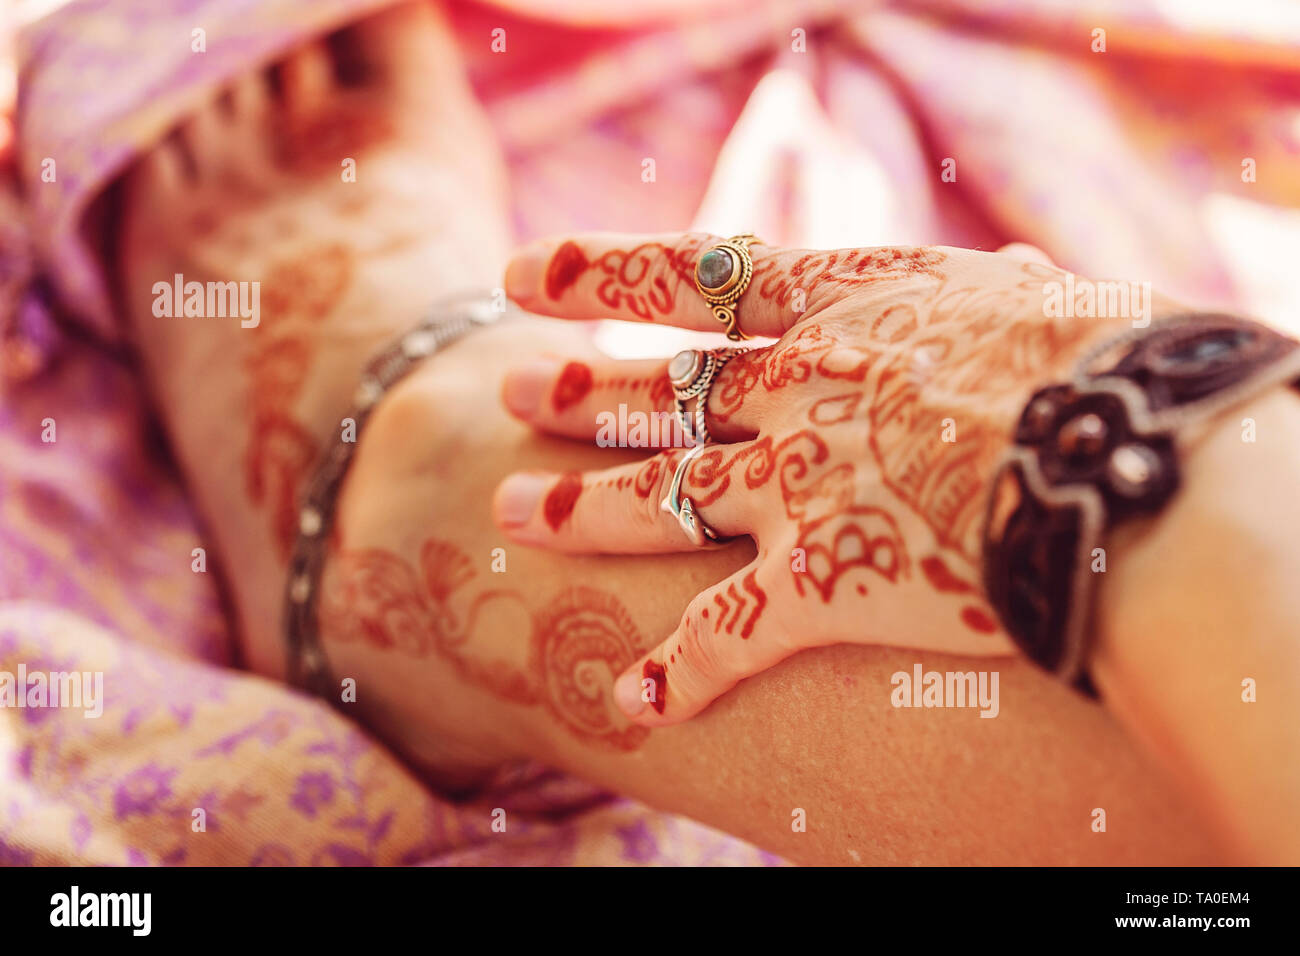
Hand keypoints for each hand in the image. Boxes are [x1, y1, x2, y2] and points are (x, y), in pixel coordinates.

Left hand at [494, 232, 1177, 724]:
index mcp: (841, 308)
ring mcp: (796, 487)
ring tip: (509, 514)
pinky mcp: (818, 584)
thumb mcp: (1039, 303)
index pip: (691, 275)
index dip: (595, 272)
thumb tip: (1011, 273)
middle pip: (658, 397)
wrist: (1123, 457)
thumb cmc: (1102, 366)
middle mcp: (795, 393)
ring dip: (576, 511)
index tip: (525, 273)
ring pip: (657, 500)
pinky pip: (725, 638)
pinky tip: (635, 700)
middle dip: (578, 396)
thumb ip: (1001, 295)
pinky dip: (679, 673)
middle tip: (513, 393)